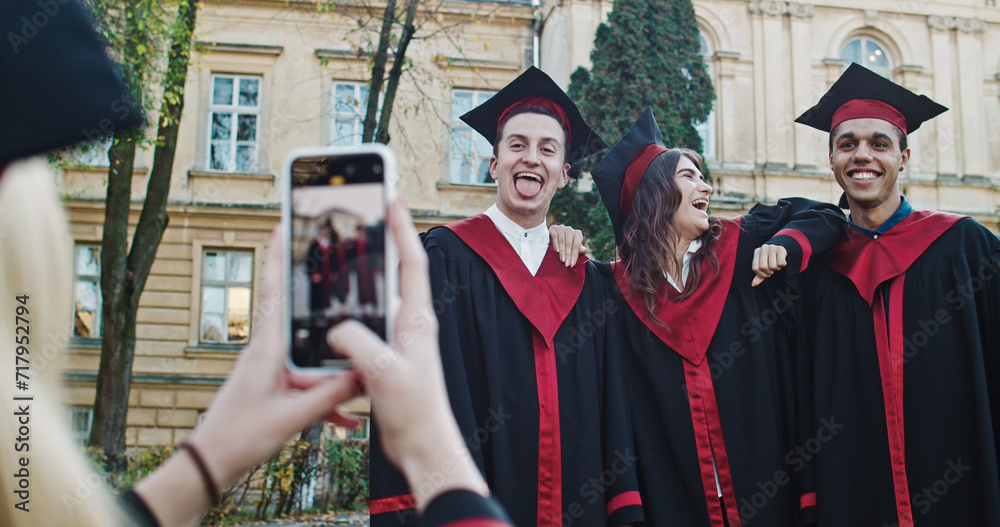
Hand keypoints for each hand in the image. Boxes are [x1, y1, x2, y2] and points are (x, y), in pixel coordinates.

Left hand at [136, 229, 358, 526]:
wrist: (212, 463)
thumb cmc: (240, 436)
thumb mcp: (293, 416)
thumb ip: (331, 394)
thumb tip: (363, 374)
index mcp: (267, 349)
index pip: (273, 292)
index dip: (277, 257)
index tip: (281, 226)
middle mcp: (268, 353)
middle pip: (299, 318)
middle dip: (321, 303)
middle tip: (338, 276)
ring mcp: (271, 371)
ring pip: (310, 357)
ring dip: (332, 368)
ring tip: (355, 375)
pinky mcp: (274, 389)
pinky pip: (307, 386)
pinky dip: (326, 399)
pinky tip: (344, 419)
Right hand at [329, 198, 487, 510]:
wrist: (422, 444)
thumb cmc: (414, 410)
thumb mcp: (380, 372)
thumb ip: (356, 343)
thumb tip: (334, 327)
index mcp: (416, 320)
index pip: (411, 262)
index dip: (401, 228)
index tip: (391, 199)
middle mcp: (411, 325)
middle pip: (396, 272)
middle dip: (383, 241)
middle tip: (368, 215)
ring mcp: (400, 340)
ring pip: (379, 299)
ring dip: (365, 277)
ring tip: (346, 255)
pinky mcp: (388, 357)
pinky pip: (368, 325)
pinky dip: (352, 312)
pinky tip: (335, 311)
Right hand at [549, 224, 587, 266]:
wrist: (556, 236)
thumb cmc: (568, 244)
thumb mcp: (575, 247)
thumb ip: (579, 249)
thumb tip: (582, 250)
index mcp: (577, 234)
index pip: (576, 245)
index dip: (574, 255)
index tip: (572, 264)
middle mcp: (570, 229)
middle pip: (569, 244)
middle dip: (568, 255)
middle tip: (566, 264)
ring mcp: (561, 228)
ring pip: (562, 241)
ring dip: (562, 251)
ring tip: (562, 260)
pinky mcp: (553, 228)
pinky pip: (555, 236)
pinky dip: (555, 244)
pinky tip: (556, 250)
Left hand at [751, 244, 787, 286]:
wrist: (781, 248)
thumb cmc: (770, 259)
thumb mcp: (763, 265)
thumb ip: (759, 275)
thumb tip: (753, 284)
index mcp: (757, 252)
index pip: (755, 268)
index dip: (761, 275)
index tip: (766, 274)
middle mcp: (763, 248)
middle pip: (763, 267)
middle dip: (769, 272)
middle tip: (772, 270)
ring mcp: (772, 248)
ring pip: (773, 266)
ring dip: (776, 269)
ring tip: (777, 265)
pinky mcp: (780, 249)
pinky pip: (781, 263)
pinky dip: (782, 265)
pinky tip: (781, 261)